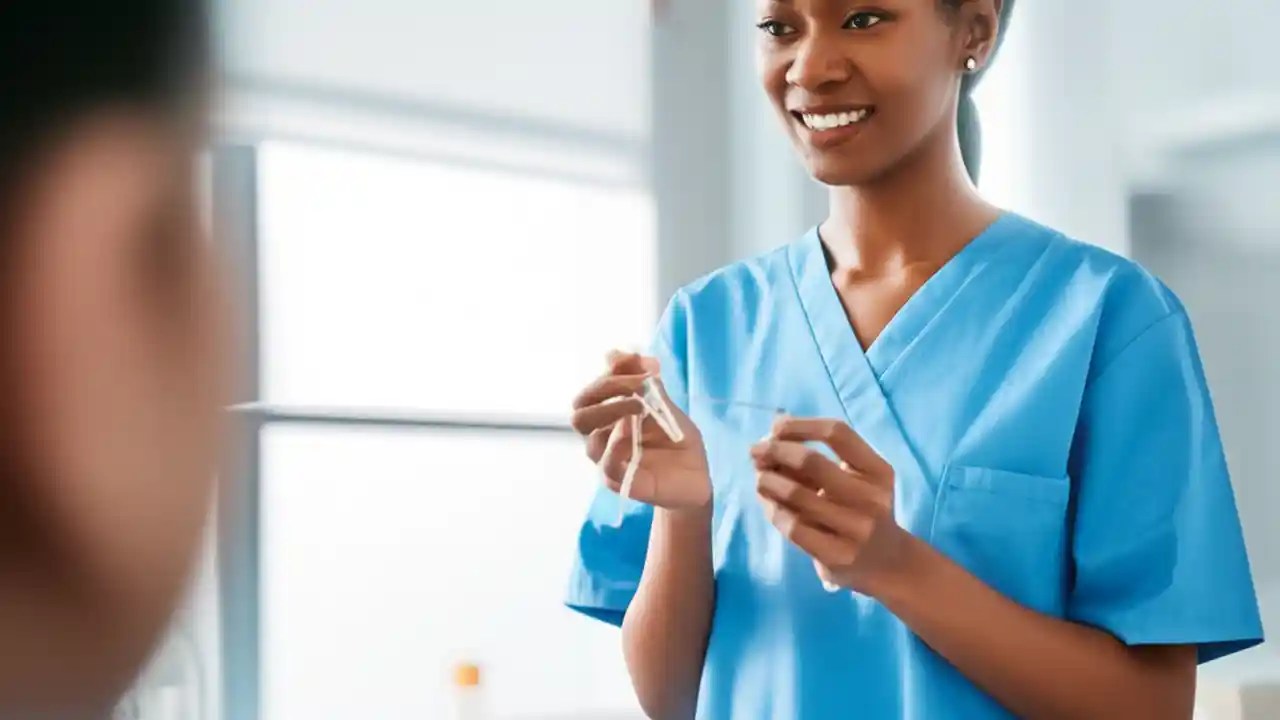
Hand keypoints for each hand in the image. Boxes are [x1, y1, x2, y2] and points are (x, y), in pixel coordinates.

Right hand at [570, 350, 710, 509]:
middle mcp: (603, 439)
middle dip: (604, 391)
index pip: (590, 394)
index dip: (608, 376)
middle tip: (635, 385)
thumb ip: (643, 381)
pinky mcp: (622, 482)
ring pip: (590, 439)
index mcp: (609, 419)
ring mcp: (610, 461)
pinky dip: (618, 445)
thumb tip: (613, 352)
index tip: (637, 364)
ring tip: (641, 405)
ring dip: (613, 412)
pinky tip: (634, 433)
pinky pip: (607, 464)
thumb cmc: (676, 440)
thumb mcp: (664, 405)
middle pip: (580, 414)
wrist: (697, 476)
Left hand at [751, 417, 907, 594]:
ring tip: (759, 478)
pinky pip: (793, 526)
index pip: (837, 433)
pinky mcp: (837, 556)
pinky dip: (774, 510)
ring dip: (768, 481)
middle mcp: (872, 498)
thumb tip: (773, 431)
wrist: (886, 562)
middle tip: (755, 451)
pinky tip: (769, 504)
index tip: (776, 427)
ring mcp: (856, 529)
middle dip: (776, 451)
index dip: (801, 426)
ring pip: (797, 495)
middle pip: (813, 461)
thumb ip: (818, 456)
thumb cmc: (861, 509)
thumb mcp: (854, 479)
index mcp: (878, 471)